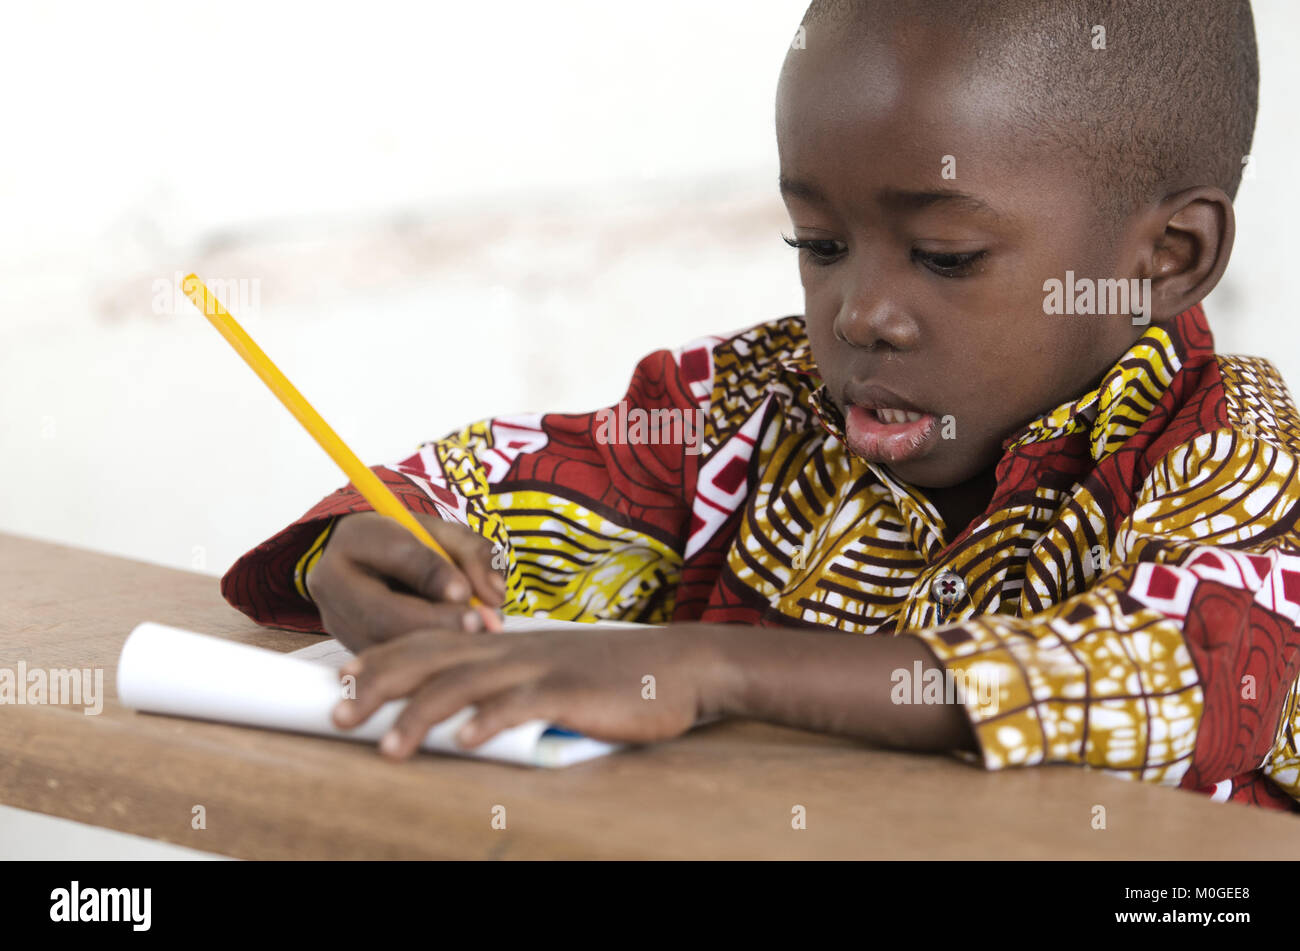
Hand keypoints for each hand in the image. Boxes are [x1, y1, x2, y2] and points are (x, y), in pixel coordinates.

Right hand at [305, 511, 505, 651]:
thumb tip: (495, 596)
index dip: (432, 575)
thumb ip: (474, 555)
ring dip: (435, 648)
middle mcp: (333, 582)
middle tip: (478, 625)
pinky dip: (425, 662)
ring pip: (386, 646)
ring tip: (475, 640)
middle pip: (381, 613)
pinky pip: (388, 665)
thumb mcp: (445, 536)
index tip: (465, 592)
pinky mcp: (349, 650)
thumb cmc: (414, 546)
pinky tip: (456, 655)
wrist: (373, 564)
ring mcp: (336, 622)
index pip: (396, 554)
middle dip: (435, 623)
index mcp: (355, 538)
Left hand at [330, 623, 731, 758]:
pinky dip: (488, 721)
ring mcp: (539, 668)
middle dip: (379, 685)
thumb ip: (507, 682)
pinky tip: (463, 742)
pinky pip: (521, 703)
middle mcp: (512, 648)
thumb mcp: (551, 669)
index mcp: (504, 643)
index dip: (381, 658)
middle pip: (430, 658)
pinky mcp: (569, 691)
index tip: (342, 679)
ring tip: (388, 747)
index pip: (428, 642)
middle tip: (337, 713)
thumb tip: (464, 713)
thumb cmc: (613, 674)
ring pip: (464, 682)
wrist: (677, 665)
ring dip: (420, 714)